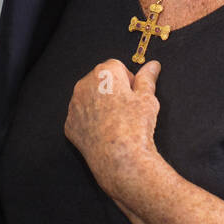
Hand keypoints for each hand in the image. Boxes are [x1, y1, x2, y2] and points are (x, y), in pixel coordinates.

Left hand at [65, 59, 162, 199]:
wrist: (120, 157)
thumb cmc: (135, 126)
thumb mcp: (147, 98)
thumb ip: (147, 78)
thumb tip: (153, 66)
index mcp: (104, 73)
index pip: (116, 66)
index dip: (128, 80)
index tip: (134, 94)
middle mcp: (84, 84)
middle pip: (100, 80)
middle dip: (112, 90)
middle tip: (127, 109)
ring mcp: (74, 105)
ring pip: (89, 98)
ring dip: (100, 104)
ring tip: (117, 122)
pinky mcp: (70, 124)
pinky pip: (81, 117)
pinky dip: (91, 121)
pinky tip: (105, 131)